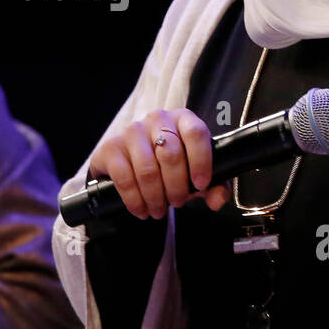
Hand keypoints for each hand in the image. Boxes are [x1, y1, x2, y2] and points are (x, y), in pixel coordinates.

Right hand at [89, 108, 230, 219]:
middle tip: (178, 202)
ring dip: (155, 198)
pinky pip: (124, 178)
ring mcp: (132, 131)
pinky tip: (141, 210)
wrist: (131, 162)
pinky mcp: (111, 147)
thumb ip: (215, 186)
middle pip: (170, 155)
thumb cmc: (169, 165)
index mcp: (182, 119)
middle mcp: (157, 119)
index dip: (201, 161)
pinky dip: (135, 200)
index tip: (200, 185)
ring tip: (159, 210)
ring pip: (147, 170)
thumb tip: (217, 200)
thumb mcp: (196, 173)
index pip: (196, 133)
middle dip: (176, 187)